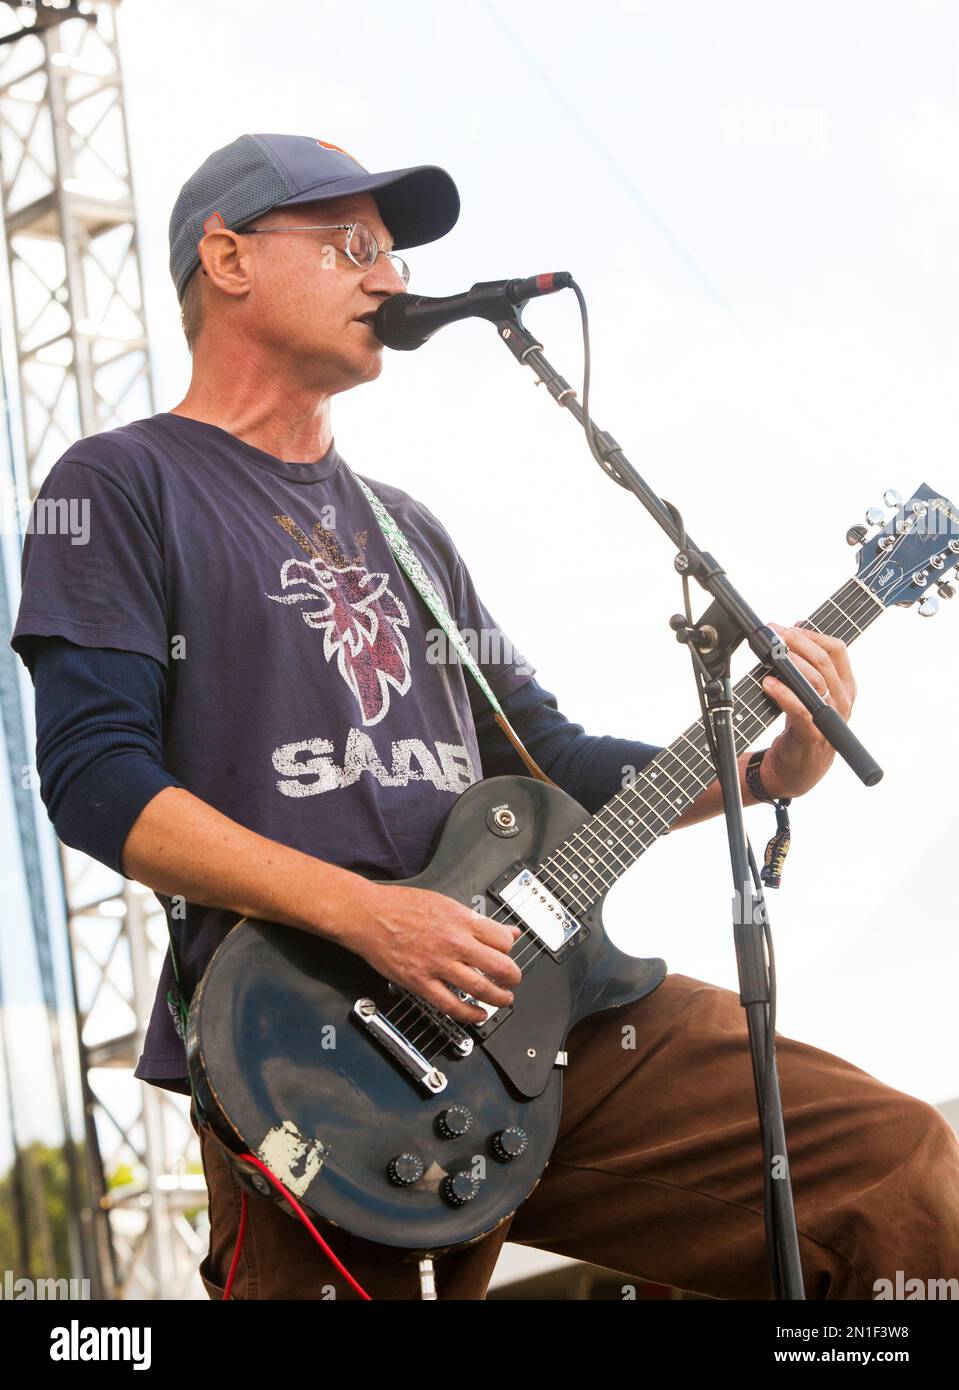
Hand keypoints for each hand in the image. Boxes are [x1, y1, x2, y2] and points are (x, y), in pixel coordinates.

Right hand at [334, 881, 522, 1024]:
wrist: (368, 915)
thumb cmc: (401, 906)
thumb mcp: (446, 903)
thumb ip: (477, 920)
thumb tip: (505, 930)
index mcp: (461, 920)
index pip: (503, 940)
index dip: (510, 949)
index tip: (507, 954)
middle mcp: (453, 942)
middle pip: (499, 966)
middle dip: (513, 977)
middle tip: (513, 981)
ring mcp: (437, 964)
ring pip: (480, 988)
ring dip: (498, 998)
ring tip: (503, 1000)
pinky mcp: (420, 982)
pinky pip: (451, 1005)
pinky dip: (469, 1014)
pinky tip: (477, 1015)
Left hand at [758, 623, 856, 799]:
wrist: (796, 770)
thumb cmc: (801, 729)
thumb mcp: (809, 694)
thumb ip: (806, 667)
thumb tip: (793, 630)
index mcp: (845, 687)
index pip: (836, 649)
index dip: (812, 634)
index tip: (787, 628)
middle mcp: (842, 700)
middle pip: (824, 660)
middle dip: (795, 642)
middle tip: (772, 634)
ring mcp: (829, 718)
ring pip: (815, 681)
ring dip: (790, 664)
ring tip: (771, 656)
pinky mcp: (812, 735)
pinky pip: (800, 708)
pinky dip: (783, 693)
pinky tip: (768, 683)